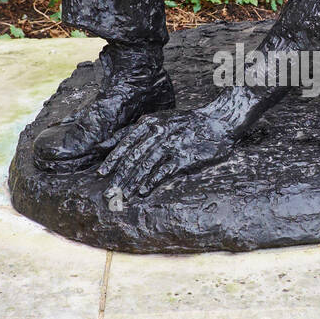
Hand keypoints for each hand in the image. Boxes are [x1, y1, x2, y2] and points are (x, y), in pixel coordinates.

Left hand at [99, 106, 235, 198]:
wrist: (218, 122)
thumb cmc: (184, 124)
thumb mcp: (157, 121)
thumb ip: (130, 133)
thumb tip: (101, 146)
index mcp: (149, 123)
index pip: (125, 143)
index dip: (112, 160)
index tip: (101, 175)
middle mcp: (158, 133)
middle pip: (133, 157)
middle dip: (119, 177)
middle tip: (108, 193)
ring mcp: (171, 144)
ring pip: (146, 166)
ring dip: (132, 183)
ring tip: (122, 196)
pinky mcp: (184, 157)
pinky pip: (164, 171)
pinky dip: (152, 182)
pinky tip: (142, 192)